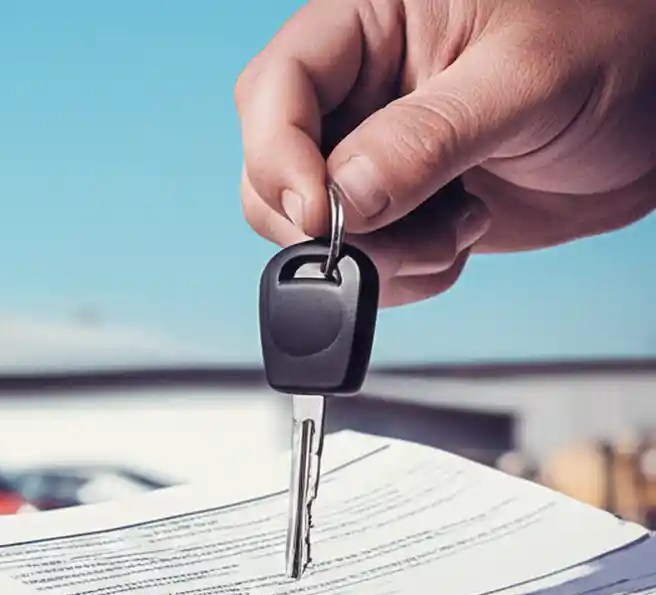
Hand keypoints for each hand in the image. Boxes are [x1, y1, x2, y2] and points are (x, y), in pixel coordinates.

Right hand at [236, 0, 655, 305]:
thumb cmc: (617, 51)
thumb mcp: (527, 80)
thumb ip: (428, 137)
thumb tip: (343, 195)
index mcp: (371, 21)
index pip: (277, 86)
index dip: (278, 152)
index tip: (317, 211)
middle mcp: (359, 88)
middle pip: (273, 166)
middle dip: (326, 221)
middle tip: (396, 236)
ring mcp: (373, 153)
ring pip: (307, 226)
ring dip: (374, 256)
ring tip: (452, 233)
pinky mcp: (397, 207)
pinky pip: (358, 259)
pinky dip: (399, 274)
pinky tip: (457, 240)